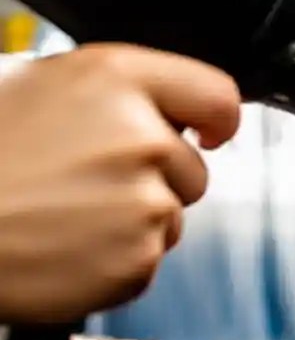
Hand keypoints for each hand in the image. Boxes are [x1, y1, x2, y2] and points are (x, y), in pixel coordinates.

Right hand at [0, 43, 240, 323]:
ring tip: (61, 214)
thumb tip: (165, 107)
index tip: (212, 131)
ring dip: (130, 221)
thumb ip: (109, 93)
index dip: (217, 118)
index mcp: (114, 78)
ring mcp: (143, 200)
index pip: (216, 93)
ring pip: (169, 217)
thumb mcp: (31, 85)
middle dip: (153, 178)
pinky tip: (63, 245)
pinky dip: (113, 261)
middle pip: (193, 168)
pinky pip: (145, 259)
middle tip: (79, 182)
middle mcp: (140, 136)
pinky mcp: (137, 257)